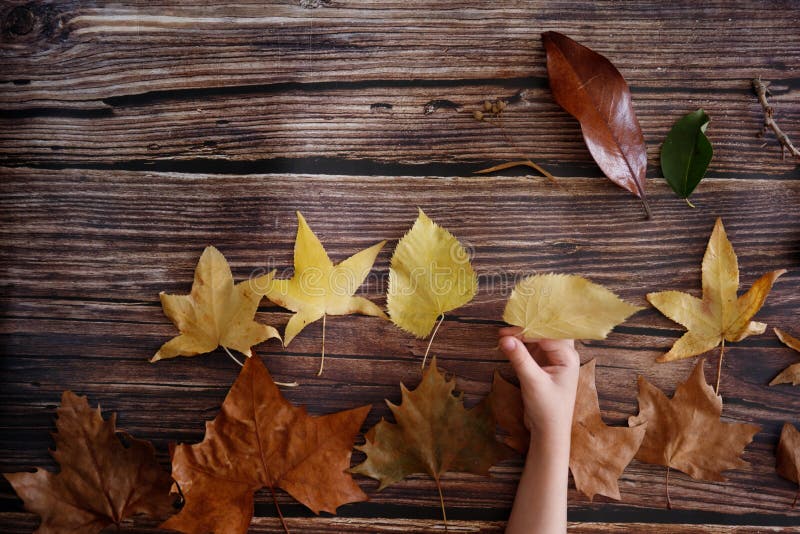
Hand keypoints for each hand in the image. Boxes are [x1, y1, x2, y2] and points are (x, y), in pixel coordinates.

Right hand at [498, 327, 579, 444]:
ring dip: (521, 336)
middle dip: (526, 328)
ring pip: (537, 338)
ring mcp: (552, 358)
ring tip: (501, 337)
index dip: (527, 329)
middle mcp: (562, 354)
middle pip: (545, 331)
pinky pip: (531, 348)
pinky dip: (520, 345)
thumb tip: (505, 338)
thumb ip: (520, 358)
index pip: (547, 333)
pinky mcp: (542, 364)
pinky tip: (506, 344)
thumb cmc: (547, 409)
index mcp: (568, 356)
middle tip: (504, 331)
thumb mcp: (533, 382)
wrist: (549, 431)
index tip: (507, 331)